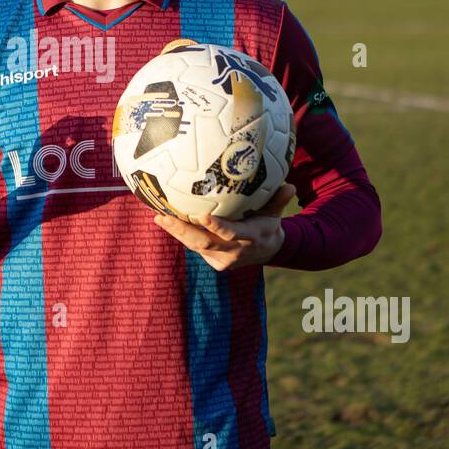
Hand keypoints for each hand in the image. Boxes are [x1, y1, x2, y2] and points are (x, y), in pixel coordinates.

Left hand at [153, 183, 297, 271]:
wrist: (267, 251)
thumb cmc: (268, 223)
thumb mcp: (275, 212)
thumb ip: (279, 199)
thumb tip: (290, 186)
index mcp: (250, 238)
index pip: (231, 234)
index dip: (217, 227)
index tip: (202, 216)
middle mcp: (234, 252)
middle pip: (204, 243)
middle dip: (182, 231)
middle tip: (163, 217)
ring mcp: (222, 260)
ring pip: (195, 246)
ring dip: (176, 232)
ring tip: (158, 217)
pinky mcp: (214, 263)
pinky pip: (195, 247)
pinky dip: (182, 235)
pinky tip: (167, 221)